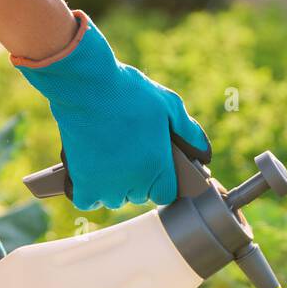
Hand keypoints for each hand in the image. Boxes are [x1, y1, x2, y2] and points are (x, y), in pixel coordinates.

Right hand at [15, 12, 209, 210]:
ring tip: (109, 156)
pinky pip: (88, 202)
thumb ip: (189, 132)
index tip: (153, 167)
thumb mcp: (169, 105)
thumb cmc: (129, 93)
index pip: (165, 194)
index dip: (160, 180)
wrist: (85, 86)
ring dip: (113, 185)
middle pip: (138, 195)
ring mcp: (106, 187)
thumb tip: (204, 154)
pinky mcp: (82, 184)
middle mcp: (134, 183)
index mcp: (158, 167)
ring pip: (113, 199)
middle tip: (129, 152)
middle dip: (136, 179)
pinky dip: (89, 192)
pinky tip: (90, 173)